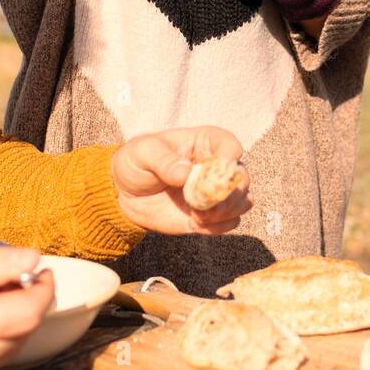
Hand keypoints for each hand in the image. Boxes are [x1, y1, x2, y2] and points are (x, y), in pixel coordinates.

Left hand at [111, 126, 251, 233]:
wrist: (126, 192)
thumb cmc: (137, 161)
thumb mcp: (143, 153)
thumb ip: (164, 161)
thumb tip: (185, 173)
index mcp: (206, 142)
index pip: (230, 146)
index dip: (229, 159)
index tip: (216, 173)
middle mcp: (218, 166)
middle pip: (242, 177)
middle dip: (229, 194)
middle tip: (206, 205)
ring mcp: (217, 191)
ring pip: (243, 201)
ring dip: (226, 212)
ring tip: (198, 216)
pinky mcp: (212, 214)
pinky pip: (230, 222)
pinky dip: (218, 226)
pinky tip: (196, 223)